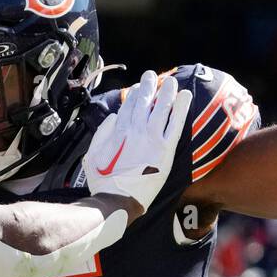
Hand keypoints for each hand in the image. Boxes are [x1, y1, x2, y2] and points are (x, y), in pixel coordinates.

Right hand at [83, 70, 190, 212]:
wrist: (118, 200)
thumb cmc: (104, 182)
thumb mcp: (92, 156)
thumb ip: (102, 134)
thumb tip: (113, 117)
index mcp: (118, 132)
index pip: (128, 107)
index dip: (134, 95)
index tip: (138, 87)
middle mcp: (135, 131)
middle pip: (144, 103)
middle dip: (148, 87)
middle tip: (152, 76)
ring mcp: (152, 139)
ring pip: (161, 109)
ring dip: (166, 93)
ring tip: (170, 81)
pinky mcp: (165, 149)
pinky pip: (176, 124)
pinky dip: (181, 109)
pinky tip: (185, 97)